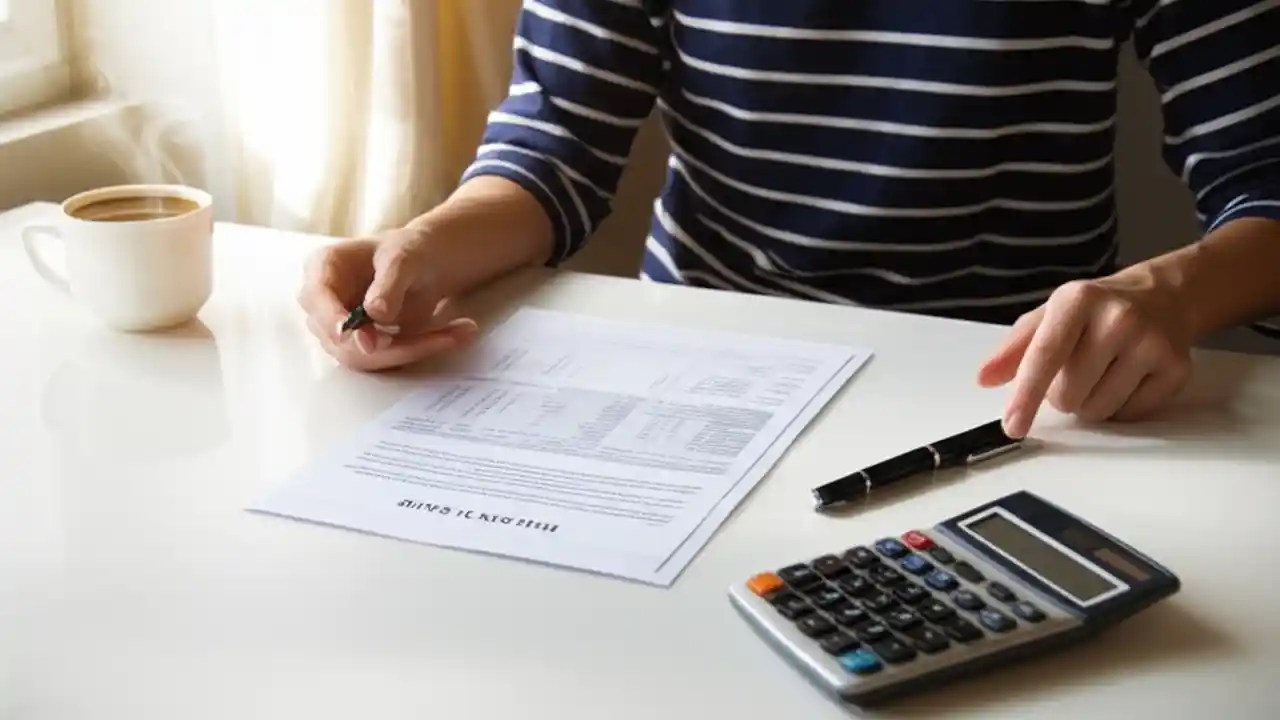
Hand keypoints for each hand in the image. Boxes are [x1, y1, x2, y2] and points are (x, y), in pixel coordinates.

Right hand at [298, 228, 478, 370]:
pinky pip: (387, 359)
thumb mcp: (402, 258)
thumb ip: (388, 284)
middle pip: (343, 340)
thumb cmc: (406, 251)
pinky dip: (421, 350)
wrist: (424, 264)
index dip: (337, 324)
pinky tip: (456, 334)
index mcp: (322, 269)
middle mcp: (323, 304)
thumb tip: (374, 314)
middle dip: (394, 345)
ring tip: (463, 330)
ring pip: (367, 357)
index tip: (368, 342)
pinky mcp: (363, 347)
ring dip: (415, 349)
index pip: (316, 301)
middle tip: (442, 337)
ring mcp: (340, 330)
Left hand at [978, 273, 1194, 437]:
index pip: (1045, 356)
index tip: (1013, 425)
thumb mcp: (1048, 317)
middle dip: (1061, 394)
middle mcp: (1118, 318)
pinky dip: (1119, 406)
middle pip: (1068, 394)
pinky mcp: (1176, 368)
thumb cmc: (1095, 311)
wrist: (1162, 296)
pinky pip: (1129, 415)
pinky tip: (1126, 377)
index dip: (1025, 396)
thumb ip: (1013, 349)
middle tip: (1075, 369)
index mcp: (1077, 300)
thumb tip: (984, 378)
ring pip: (1098, 410)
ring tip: (1102, 372)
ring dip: (1089, 403)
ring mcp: (1151, 343)